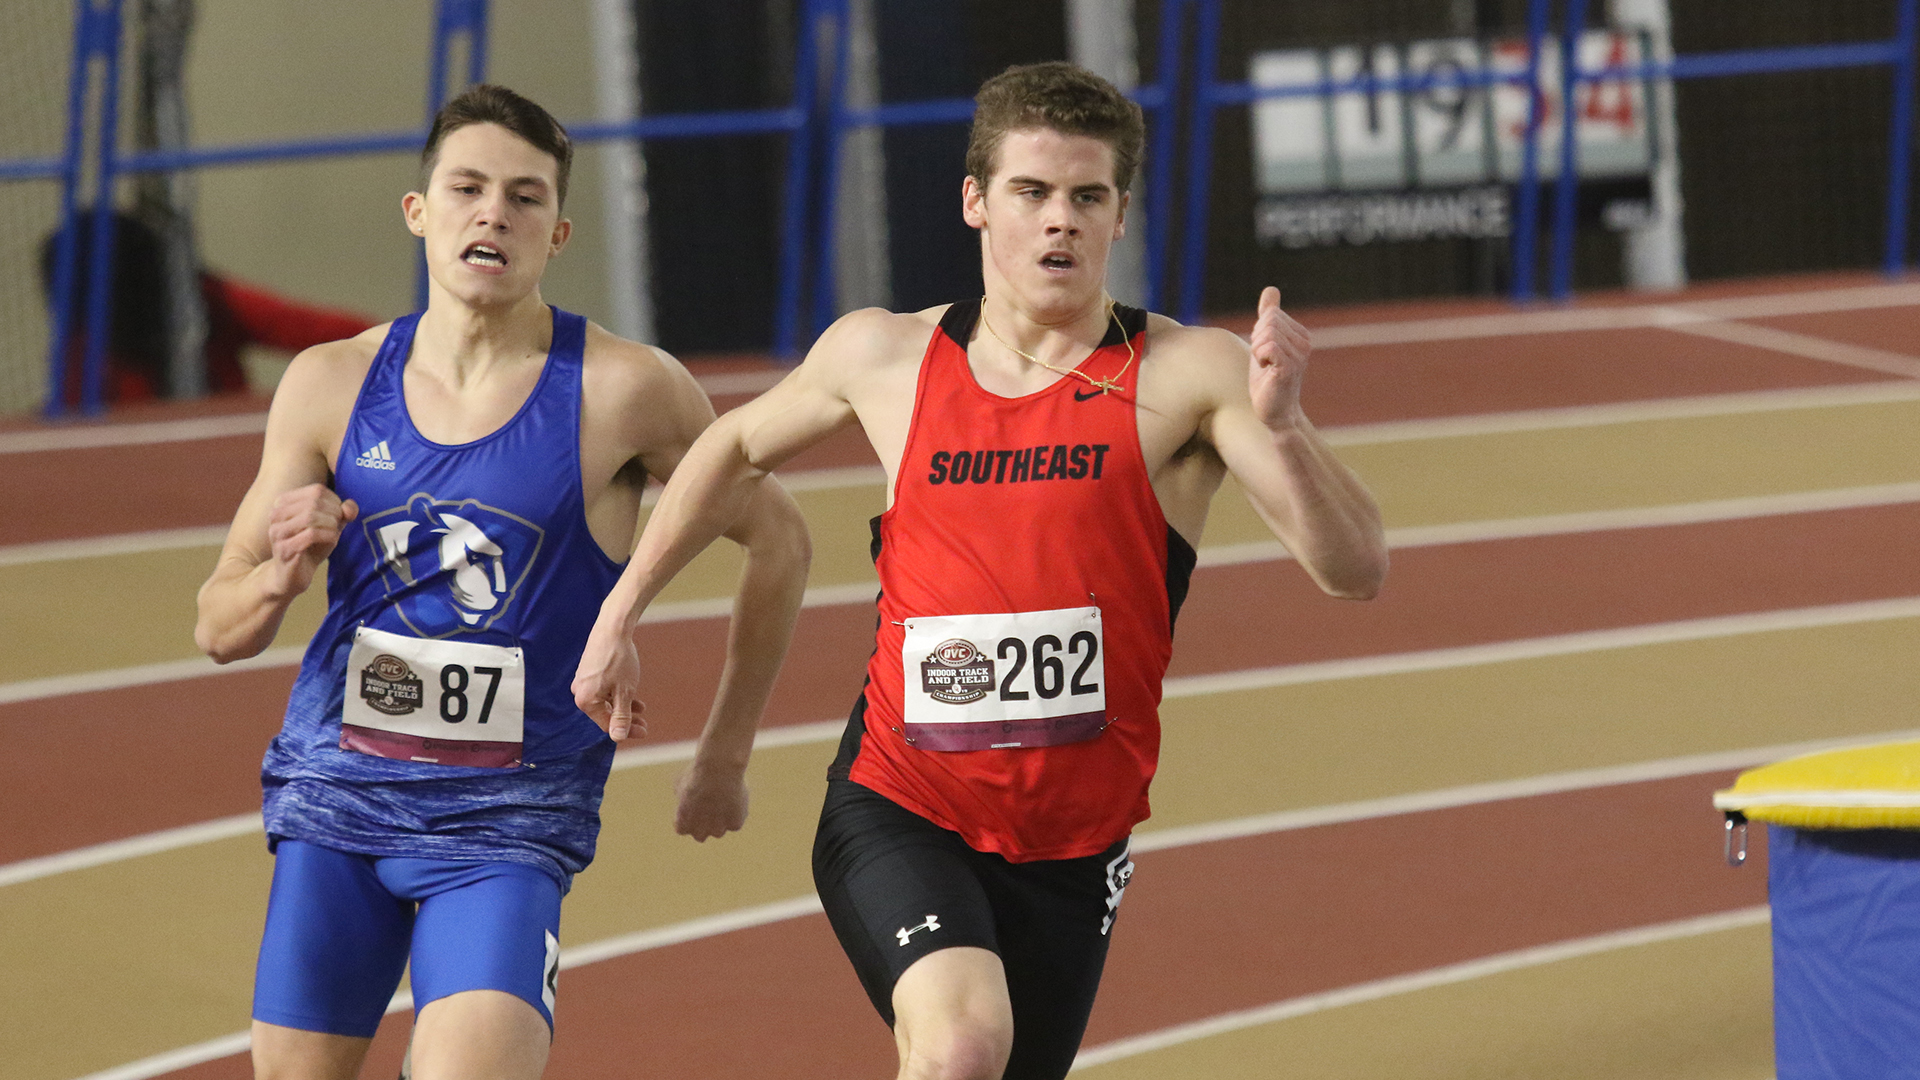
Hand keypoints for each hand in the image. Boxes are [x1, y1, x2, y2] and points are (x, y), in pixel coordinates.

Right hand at [265, 484, 356, 596]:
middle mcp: (276, 514)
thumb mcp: (329, 526)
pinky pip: (311, 535)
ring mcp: (277, 532)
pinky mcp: (283, 548)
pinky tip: (331, 541)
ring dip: (331, 524)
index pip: (316, 490)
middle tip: (338, 526)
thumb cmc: (311, 547)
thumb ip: (341, 513)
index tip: (339, 515)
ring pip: (310, 516)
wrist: (293, 576)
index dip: (335, 500)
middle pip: (314, 502)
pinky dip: (328, 535)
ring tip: (334, 533)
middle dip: (334, 513)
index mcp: (284, 503)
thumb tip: (350, 506)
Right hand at [571, 618, 647, 739]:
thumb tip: (617, 738)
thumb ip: (621, 716)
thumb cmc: (618, 660)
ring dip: (623, 706)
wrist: (612, 628)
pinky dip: (617, 694)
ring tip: (641, 708)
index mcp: (585, 701)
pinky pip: (603, 690)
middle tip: (644, 723)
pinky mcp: (588, 672)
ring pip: (605, 701)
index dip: (627, 731)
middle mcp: (580, 692)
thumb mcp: (624, 692)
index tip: (644, 731)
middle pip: (605, 713)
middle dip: (626, 719)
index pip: (607, 725)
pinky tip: (631, 694)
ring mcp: (583, 681)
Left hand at [674, 759, 748, 840]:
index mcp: (682, 823)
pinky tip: (734, 797)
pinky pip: (735, 822)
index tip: (692, 804)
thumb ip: (683, 798)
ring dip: (720, 820)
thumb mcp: (681, 783)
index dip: (688, 817)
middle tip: (709, 806)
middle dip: (703, 824)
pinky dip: (735, 813)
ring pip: (719, 831)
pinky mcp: (735, 825)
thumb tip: (687, 799)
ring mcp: (718, 830)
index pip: (683, 829)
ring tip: (723, 798)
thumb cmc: (698, 773)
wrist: (719, 770)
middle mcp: (699, 831)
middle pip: (700, 835)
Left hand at [1247, 286, 1310, 428]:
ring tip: (1266, 368)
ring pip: (1265, 334)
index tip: (1265, 353)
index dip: (1259, 333)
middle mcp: (1304, 343)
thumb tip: (1271, 289)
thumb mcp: (1265, 341)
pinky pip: (1267, 348)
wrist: (1274, 412)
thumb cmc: (1268, 378)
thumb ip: (1269, 315)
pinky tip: (1266, 371)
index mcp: (1301, 335)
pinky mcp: (1289, 368)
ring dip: (1257, 351)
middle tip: (1264, 361)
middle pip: (1268, 321)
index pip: (1271, 314)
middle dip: (1257, 340)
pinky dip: (1259, 358)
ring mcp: (1299, 356)